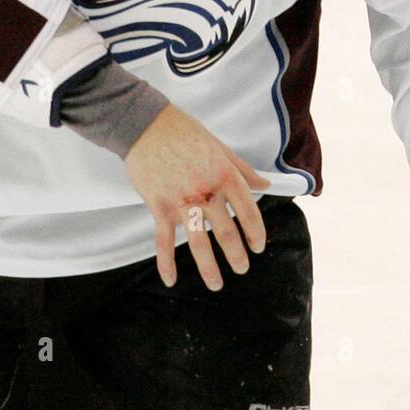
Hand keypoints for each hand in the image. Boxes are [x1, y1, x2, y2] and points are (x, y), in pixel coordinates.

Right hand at [125, 104, 269, 290]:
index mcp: (224, 174)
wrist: (145, 124)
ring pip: (198, 243)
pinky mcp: (159, 206)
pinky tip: (171, 279)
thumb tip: (264, 184)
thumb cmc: (182, 131)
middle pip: (226, 232)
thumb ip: (242, 169)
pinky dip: (166, 262)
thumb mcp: (219, 146)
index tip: (258, 246)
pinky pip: (163, 240)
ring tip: (217, 284)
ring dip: (209, 267)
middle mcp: (205, 190)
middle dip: (236, 255)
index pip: (248, 210)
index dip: (256, 232)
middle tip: (242, 268)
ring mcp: (181, 201)